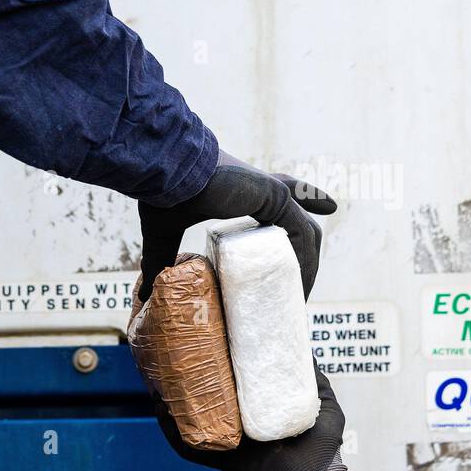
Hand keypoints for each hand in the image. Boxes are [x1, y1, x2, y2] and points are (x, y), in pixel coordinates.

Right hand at [137, 151, 336, 301]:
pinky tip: (303, 284)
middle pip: (298, 224)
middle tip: (299, 286)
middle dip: (304, 254)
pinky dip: (307, 260)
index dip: (303, 203)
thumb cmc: (163, 195)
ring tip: (300, 297)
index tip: (327, 206)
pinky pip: (303, 234)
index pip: (280, 201)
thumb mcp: (163, 235)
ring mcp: (272, 192)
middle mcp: (262, 189)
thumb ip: (159, 262)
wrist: (167, 173)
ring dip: (308, 265)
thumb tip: (143, 294)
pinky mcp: (276, 197)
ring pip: (305, 234)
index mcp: (241, 191)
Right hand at [152, 365, 345, 470]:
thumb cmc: (322, 447)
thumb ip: (314, 381)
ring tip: (159, 388)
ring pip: (189, 424)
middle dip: (182, 388)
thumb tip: (305, 351)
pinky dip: (173, 433)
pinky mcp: (220, 459)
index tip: (201, 353)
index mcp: (253, 415)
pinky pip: (189, 448)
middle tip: (172, 366)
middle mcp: (235, 428)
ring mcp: (225, 444)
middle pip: (201, 406)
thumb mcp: (322, 404)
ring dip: (170, 408)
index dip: (209, 375)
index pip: (225, 392)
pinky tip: (163, 413)